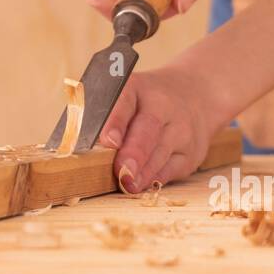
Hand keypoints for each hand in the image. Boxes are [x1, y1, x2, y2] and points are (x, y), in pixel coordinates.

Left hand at [98, 62, 217, 193]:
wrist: (194, 94)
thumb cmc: (146, 100)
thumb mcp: (125, 94)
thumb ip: (103, 115)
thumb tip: (79, 143)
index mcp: (137, 88)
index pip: (125, 102)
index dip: (116, 122)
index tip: (108, 141)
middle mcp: (163, 106)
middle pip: (148, 129)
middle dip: (134, 152)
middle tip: (121, 171)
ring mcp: (181, 129)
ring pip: (161, 152)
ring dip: (143, 172)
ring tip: (128, 185)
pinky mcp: (191, 152)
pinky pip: (172, 169)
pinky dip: (155, 178)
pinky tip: (142, 185)